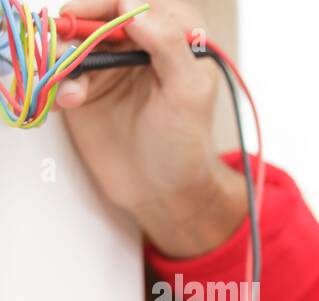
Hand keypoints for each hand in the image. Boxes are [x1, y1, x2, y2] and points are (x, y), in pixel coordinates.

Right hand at [55, 0, 246, 255]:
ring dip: (64, 59)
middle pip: (97, 12)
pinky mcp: (86, 84)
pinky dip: (56, 80)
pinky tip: (67, 102)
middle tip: (67, 48)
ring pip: (72, 37)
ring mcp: (110, 61)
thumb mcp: (189, 93)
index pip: (136, 0)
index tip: (94, 22)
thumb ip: (168, 44)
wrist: (162, 190)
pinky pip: (58, 67)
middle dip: (78, 29)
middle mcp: (141, 41)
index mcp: (176, 34)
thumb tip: (132, 7)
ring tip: (74, 95)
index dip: (111, 4)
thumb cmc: (185, 145)